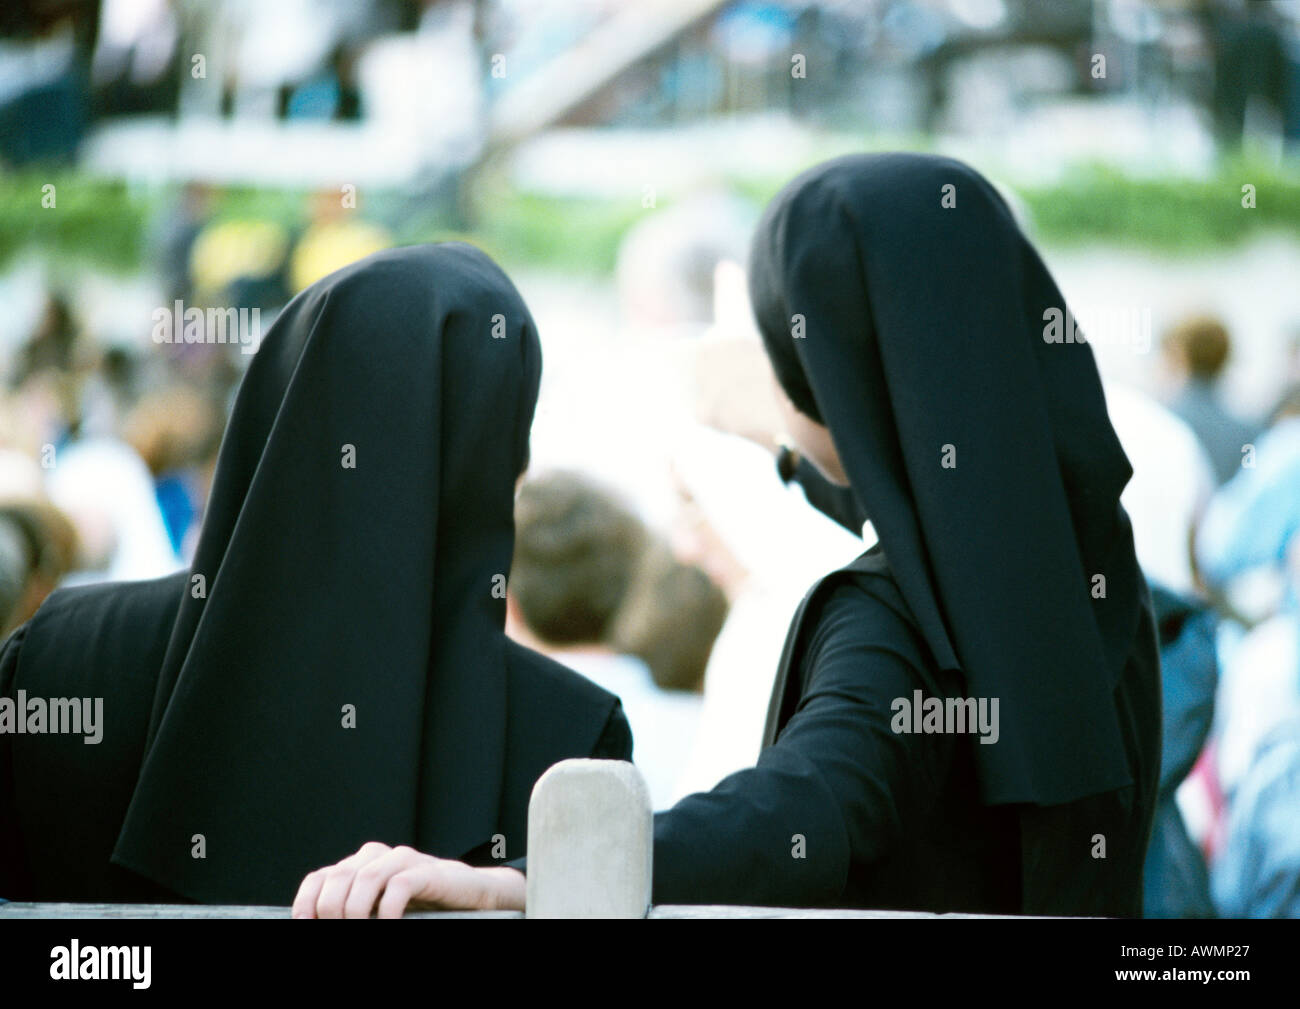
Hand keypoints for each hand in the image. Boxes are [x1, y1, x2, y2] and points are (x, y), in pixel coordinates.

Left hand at [292, 842, 525, 917]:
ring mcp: (402, 860)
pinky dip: (387, 910)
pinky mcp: (426, 870)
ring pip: (365, 879)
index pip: (320, 878)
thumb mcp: (378, 910)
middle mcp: (377, 856)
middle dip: (331, 911)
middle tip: (336, 931)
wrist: (468, 896)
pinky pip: (398, 886)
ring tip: (359, 929)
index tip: (306, 926)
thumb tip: (322, 924)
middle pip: (338, 878)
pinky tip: (387, 923)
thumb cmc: (421, 907)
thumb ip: (355, 912)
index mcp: (359, 865)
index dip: (306, 903)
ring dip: (355, 912)